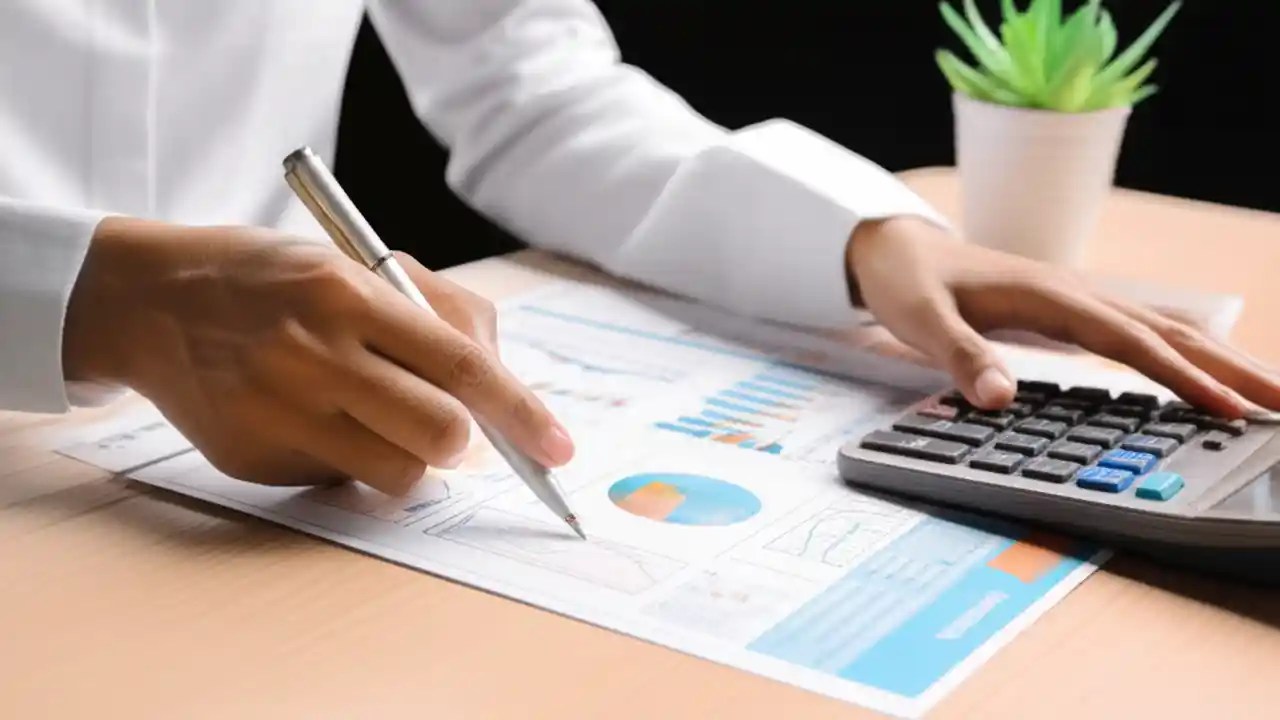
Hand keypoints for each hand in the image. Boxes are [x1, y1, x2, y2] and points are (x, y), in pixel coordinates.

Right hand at [63, 217, 573, 493]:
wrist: (152, 300)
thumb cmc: (275, 279)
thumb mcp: (357, 261)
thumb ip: (441, 312)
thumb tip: (503, 381)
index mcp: (349, 293)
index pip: (462, 365)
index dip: (522, 412)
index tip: (559, 448)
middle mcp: (314, 354)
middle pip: (441, 433)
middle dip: (464, 440)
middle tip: (450, 425)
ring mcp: (280, 412)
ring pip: (398, 474)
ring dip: (410, 458)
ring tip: (372, 416)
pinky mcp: (253, 456)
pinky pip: (340, 483)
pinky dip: (352, 461)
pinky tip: (315, 420)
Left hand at [847, 218, 1279, 417]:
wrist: (894, 246)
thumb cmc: (909, 282)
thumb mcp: (920, 320)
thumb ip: (960, 356)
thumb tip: (1000, 400)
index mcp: (1050, 296)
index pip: (1131, 343)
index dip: (1182, 377)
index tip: (1230, 408)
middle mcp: (1076, 294)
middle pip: (1170, 331)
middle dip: (1232, 366)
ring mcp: (1078, 299)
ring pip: (1166, 328)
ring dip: (1220, 358)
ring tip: (1269, 393)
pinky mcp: (1071, 310)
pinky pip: (1143, 330)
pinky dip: (1185, 350)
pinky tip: (1208, 366)